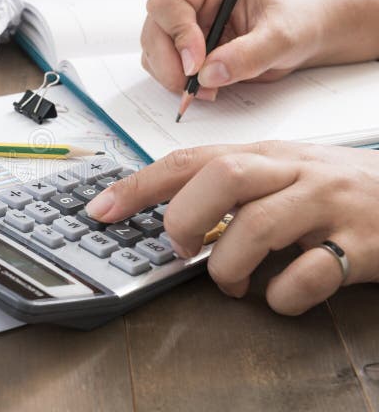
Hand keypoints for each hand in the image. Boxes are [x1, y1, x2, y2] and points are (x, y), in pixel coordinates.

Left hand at [85, 141, 378, 314]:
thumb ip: (231, 187)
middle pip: (221, 175)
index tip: (100, 209)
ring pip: (257, 226)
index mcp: (267, 155)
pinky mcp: (362, 244)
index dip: (139, 185)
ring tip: (230, 281)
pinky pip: (308, 275)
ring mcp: (328, 205)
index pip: (191, 159)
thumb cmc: (339, 191)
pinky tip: (280, 297)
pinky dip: (281, 297)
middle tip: (181, 247)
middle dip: (184, 217)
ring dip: (227, 266)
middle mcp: (294, 171)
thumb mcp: (283, 173)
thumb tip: (168, 213)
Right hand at [140, 0, 322, 99]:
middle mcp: (190, 2)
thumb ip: (249, 54)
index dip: (178, 34)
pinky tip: (204, 89)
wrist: (303, 35)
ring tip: (207, 90)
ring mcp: (183, 27)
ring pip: (153, 52)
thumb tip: (209, 75)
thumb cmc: (296, 23)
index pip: (172, 2)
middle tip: (192, 87)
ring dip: (171, 76)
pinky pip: (163, 68)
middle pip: (155, 29)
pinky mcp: (183, 51)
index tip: (196, 65)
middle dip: (169, 63)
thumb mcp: (282, 37)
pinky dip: (176, 84)